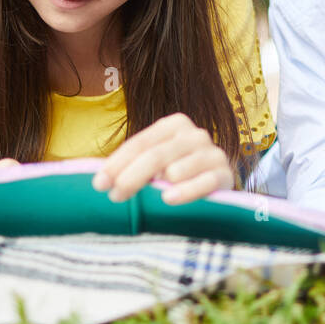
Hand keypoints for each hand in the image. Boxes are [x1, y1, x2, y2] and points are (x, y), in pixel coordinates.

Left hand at [93, 113, 232, 204]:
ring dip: (157, 181)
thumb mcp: (157, 162)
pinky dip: (185, 191)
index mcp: (174, 124)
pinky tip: (169, 198)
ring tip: (142, 198)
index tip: (99, 184)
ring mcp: (212, 153)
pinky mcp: (225, 174)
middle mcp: (194, 134)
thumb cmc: (180, 172)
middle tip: (114, 196)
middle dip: (130, 176)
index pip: (140, 143)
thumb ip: (135, 164)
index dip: (116, 163)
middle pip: (155, 155)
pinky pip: (204, 182)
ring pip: (177, 167)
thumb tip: (101, 178)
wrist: (219, 182)